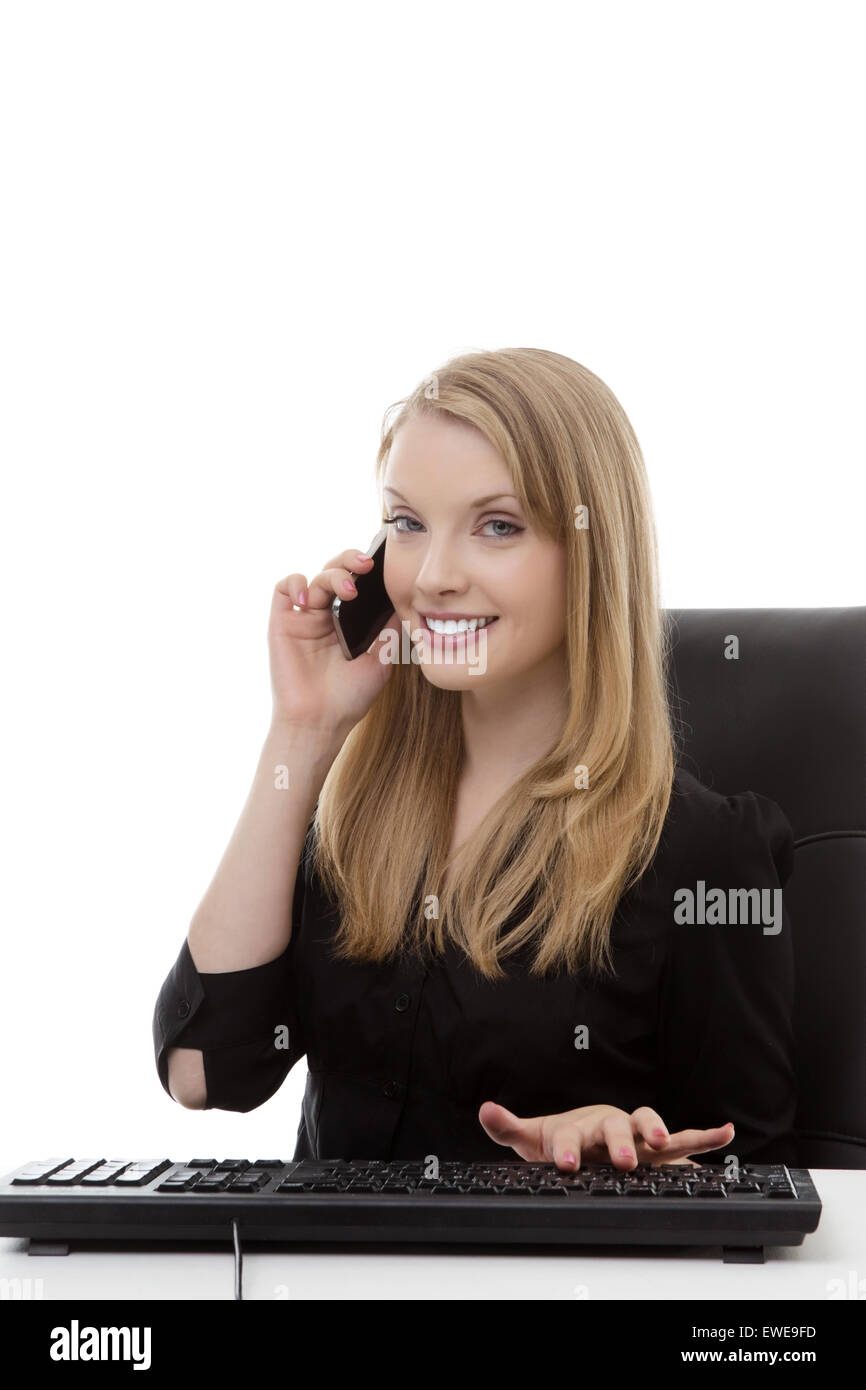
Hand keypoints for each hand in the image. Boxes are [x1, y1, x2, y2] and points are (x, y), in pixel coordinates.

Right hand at [268, 547, 400, 735]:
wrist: (321, 723)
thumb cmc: (349, 698)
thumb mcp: (381, 661)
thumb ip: (389, 630)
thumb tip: (402, 600)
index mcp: (349, 622)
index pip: (358, 584)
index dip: (368, 570)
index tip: (384, 565)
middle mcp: (326, 616)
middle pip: (336, 572)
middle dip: (351, 561)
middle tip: (367, 565)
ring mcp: (304, 619)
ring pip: (315, 577)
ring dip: (332, 575)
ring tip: (347, 591)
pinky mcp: (282, 624)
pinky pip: (283, 589)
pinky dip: (296, 583)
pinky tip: (308, 598)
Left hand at [478, 1101, 734, 1171]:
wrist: (588, 1138)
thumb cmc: (562, 1141)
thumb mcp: (532, 1139)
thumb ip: (508, 1128)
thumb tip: (485, 1108)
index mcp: (575, 1127)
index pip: (569, 1133)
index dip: (567, 1147)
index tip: (565, 1163)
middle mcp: (606, 1125)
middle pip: (613, 1126)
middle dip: (619, 1142)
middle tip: (622, 1160)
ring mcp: (633, 1132)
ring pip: (646, 1124)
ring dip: (657, 1128)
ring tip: (664, 1140)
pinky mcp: (656, 1144)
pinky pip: (683, 1137)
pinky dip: (704, 1136)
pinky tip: (724, 1132)